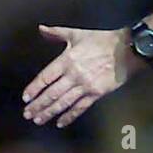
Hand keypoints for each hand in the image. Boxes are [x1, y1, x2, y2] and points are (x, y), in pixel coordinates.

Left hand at [21, 26, 140, 128]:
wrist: (126, 50)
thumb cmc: (102, 40)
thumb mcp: (77, 34)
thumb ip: (56, 33)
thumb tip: (40, 28)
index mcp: (66, 60)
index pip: (45, 78)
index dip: (34, 89)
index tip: (25, 98)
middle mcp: (73, 75)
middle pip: (51, 94)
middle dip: (38, 105)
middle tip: (27, 114)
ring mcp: (84, 86)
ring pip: (63, 103)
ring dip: (49, 113)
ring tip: (38, 120)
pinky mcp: (96, 93)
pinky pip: (79, 108)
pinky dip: (69, 116)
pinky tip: (60, 123)